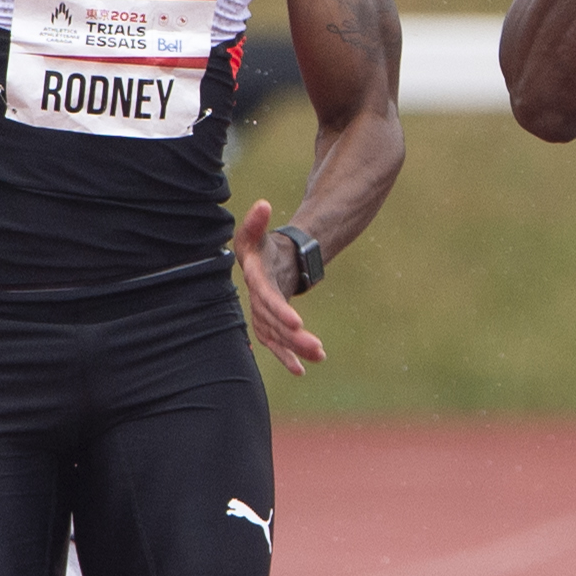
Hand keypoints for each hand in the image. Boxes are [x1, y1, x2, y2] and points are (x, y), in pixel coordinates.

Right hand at [236, 200, 325, 378]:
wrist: (266, 263)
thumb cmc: (262, 247)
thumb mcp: (256, 231)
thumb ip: (256, 220)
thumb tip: (264, 204)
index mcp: (255, 280)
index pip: (267, 298)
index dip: (280, 311)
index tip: (297, 323)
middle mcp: (257, 301)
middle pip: (275, 323)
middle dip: (294, 337)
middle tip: (317, 347)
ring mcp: (262, 316)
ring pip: (278, 336)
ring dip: (296, 349)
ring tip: (320, 356)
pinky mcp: (270, 325)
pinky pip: (276, 345)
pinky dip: (287, 357)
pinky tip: (302, 370)